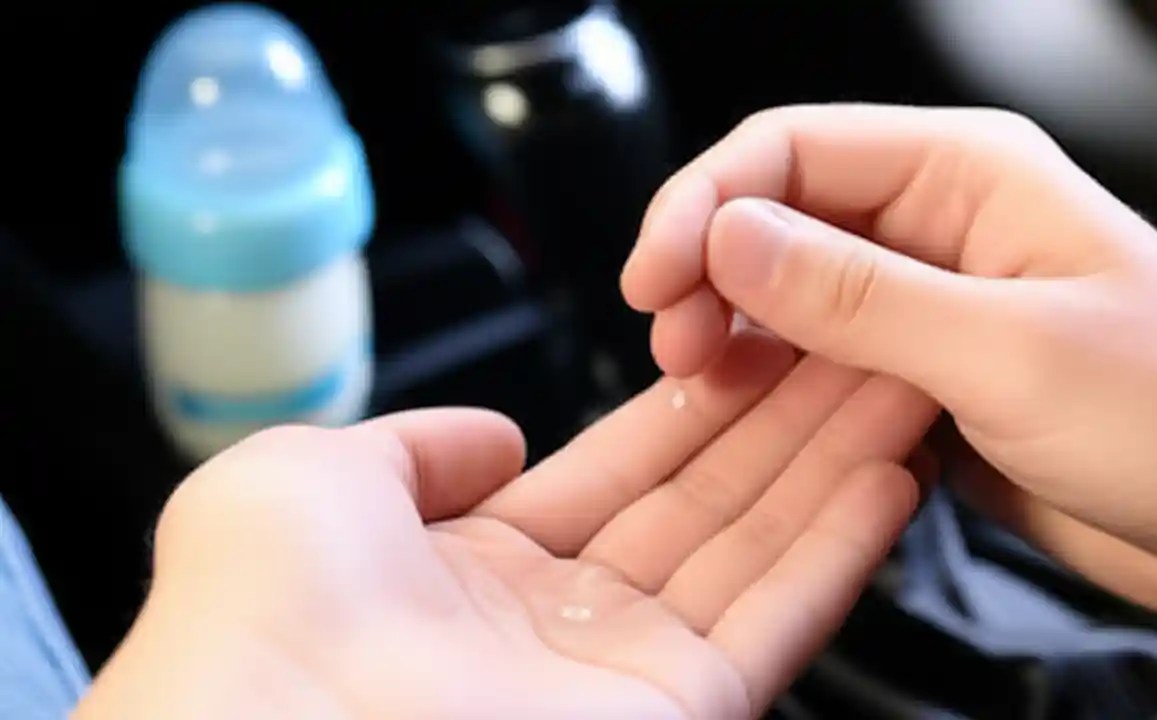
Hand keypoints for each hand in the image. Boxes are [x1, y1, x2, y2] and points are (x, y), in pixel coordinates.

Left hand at [74, 332, 935, 719]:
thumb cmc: (253, 623)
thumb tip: (493, 435)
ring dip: (831, 459)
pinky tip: (890, 468)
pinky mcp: (683, 713)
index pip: (617, 465)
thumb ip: (413, 443)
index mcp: (478, 571)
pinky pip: (778, 617)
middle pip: (702, 496)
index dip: (691, 398)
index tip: (753, 336)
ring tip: (902, 375)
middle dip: (782, 414)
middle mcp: (563, 626)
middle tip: (858, 334)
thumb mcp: (307, 478)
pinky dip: (840, 545)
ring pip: (757, 544)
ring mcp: (627, 674)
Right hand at [621, 104, 1156, 625]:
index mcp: (968, 175)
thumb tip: (733, 240)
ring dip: (736, 334)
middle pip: (777, 218)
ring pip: (789, 296)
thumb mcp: (1011, 353)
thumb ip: (860, 297)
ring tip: (704, 385)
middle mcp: (938, 227)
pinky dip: (778, 387)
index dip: (706, 203)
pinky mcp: (922, 374)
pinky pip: (821, 363)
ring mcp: (927, 304)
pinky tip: (757, 418)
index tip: (658, 275)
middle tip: (677, 344)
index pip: (792, 150)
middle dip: (710, 275)